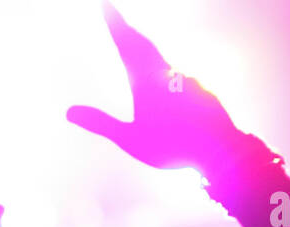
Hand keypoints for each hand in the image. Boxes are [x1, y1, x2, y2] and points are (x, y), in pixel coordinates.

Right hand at [66, 1, 244, 173]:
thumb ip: (100, 123)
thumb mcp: (130, 139)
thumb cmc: (172, 146)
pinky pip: (176, 75)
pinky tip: (165, 80)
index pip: (126, 43)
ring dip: (145, 50)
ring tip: (134, 45)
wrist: (221, 148)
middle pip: (143, 43)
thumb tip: (68, 112)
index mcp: (147, 78)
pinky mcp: (201, 88)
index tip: (105, 3)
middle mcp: (167, 71)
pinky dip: (164, 72)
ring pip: (161, 59)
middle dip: (126, 29)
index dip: (114, 22)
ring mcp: (187, 78)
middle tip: (114, 16)